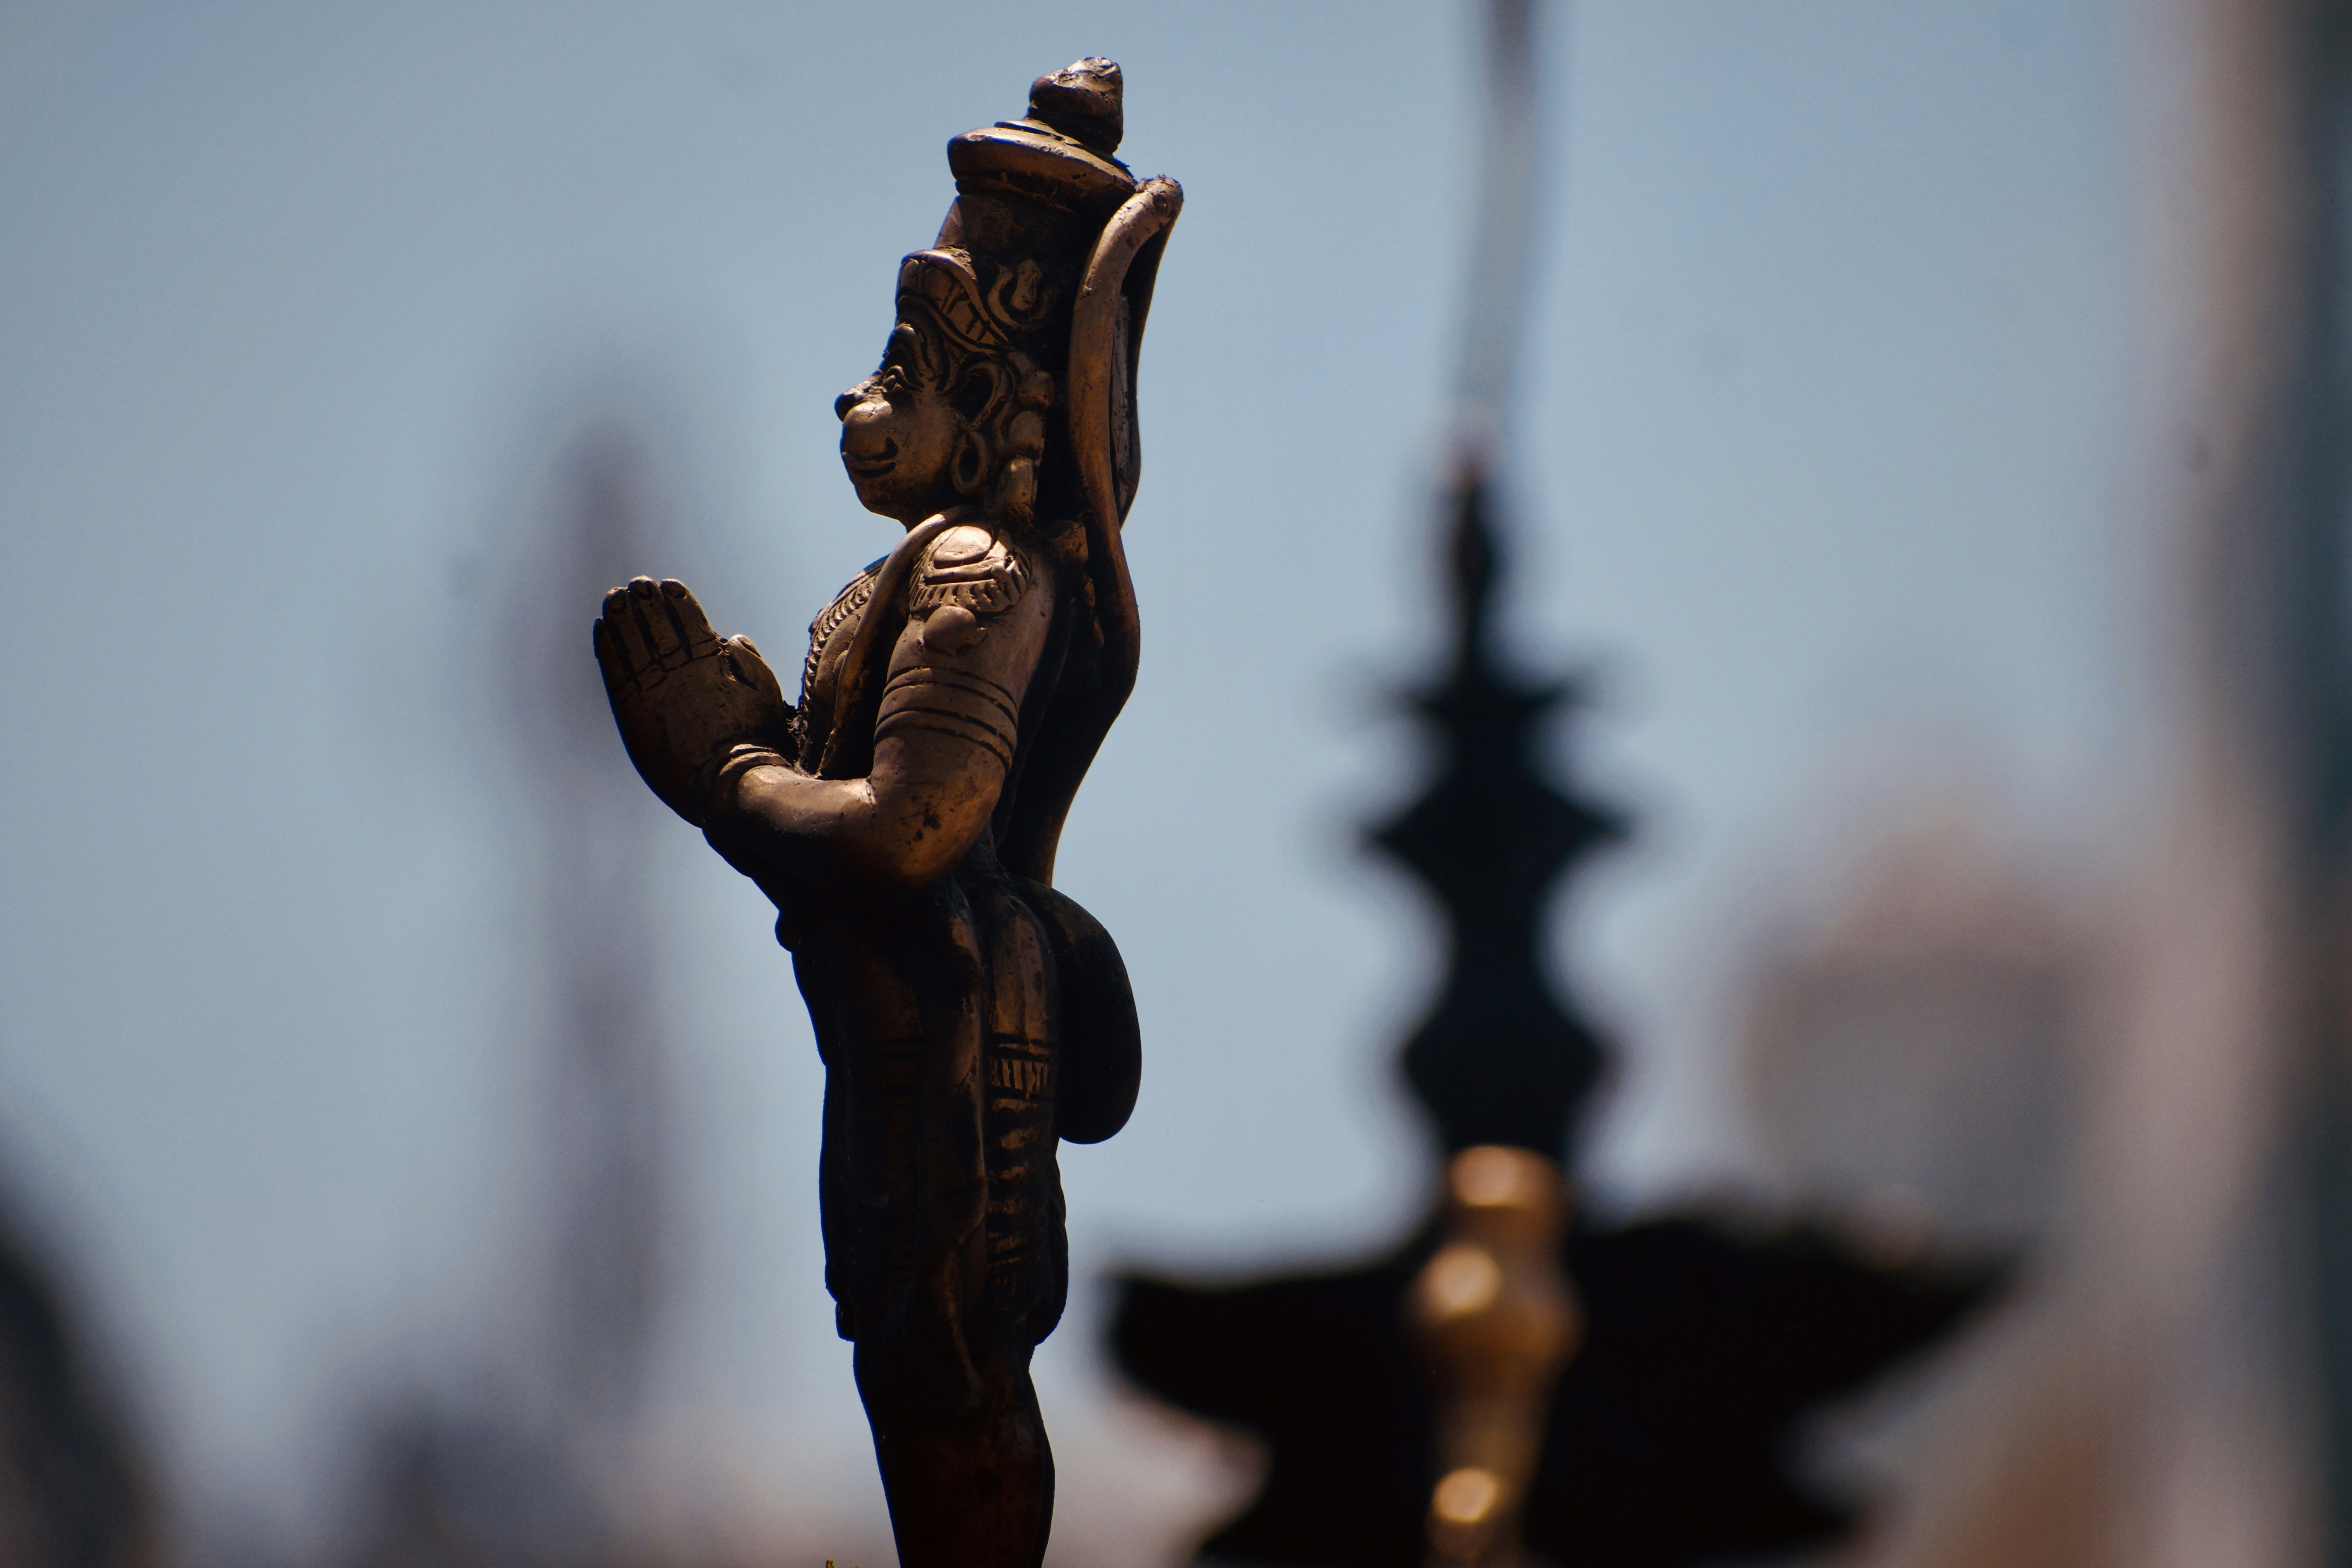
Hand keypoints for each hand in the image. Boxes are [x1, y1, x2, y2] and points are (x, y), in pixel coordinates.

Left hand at [593, 576, 791, 824]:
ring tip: (613, 597)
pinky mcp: (630, 710)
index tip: (667, 584)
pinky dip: (606, 646)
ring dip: (620, 617)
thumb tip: (733, 637)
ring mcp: (652, 689)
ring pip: (631, 642)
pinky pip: (613, 668)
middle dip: (645, 602)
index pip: (690, 622)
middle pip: (657, 627)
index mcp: (709, 664)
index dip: (677, 601)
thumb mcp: (766, 695)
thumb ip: (750, 662)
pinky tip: (600, 628)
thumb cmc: (753, 743)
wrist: (725, 784)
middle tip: (636, 584)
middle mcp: (678, 671)